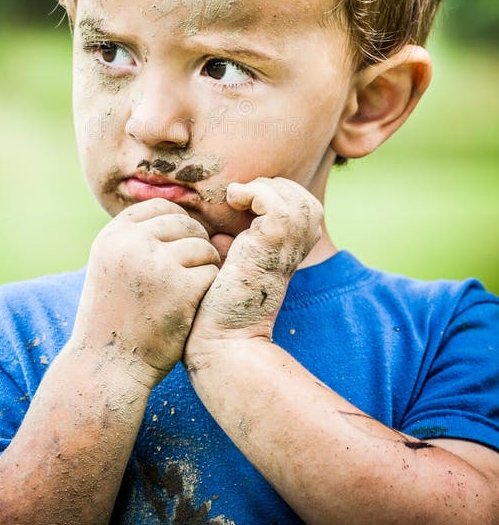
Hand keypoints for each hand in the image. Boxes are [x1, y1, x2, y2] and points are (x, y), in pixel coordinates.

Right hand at [70, 199, 220, 387]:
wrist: (107, 366)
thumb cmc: (114, 317)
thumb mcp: (112, 266)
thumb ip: (137, 239)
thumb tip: (179, 213)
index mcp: (113, 235)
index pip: (160, 207)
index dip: (177, 223)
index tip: (178, 247)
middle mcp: (132, 243)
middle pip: (186, 224)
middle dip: (195, 244)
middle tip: (189, 272)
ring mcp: (157, 264)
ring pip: (204, 247)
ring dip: (205, 266)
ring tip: (189, 290)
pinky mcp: (181, 288)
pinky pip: (212, 273)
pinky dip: (209, 287)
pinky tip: (194, 304)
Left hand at [185, 177, 321, 354]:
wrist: (223, 337)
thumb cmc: (221, 306)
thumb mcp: (236, 265)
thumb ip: (239, 241)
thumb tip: (226, 222)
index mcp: (295, 253)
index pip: (304, 206)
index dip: (278, 194)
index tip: (246, 200)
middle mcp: (298, 249)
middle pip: (303, 198)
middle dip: (273, 188)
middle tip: (242, 197)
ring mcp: (288, 246)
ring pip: (292, 196)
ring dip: (262, 188)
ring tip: (238, 198)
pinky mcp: (271, 243)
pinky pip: (273, 201)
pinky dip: (252, 192)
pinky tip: (234, 201)